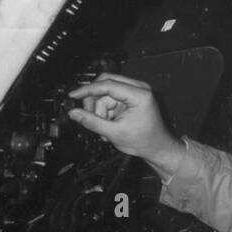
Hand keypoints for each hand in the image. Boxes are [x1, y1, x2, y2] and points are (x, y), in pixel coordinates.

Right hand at [67, 75, 182, 169]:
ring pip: (106, 92)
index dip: (87, 90)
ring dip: (101, 109)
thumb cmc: (144, 141)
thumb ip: (92, 122)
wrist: (157, 147)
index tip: (73, 95)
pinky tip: (109, 123)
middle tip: (89, 116)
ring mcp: (135, 91)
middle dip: (95, 101)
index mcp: (139, 95)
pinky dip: (106, 110)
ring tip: (105, 127)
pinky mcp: (131, 97)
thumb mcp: (114, 133)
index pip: (107, 84)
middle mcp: (139, 88)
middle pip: (105, 83)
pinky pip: (111, 97)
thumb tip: (74, 113)